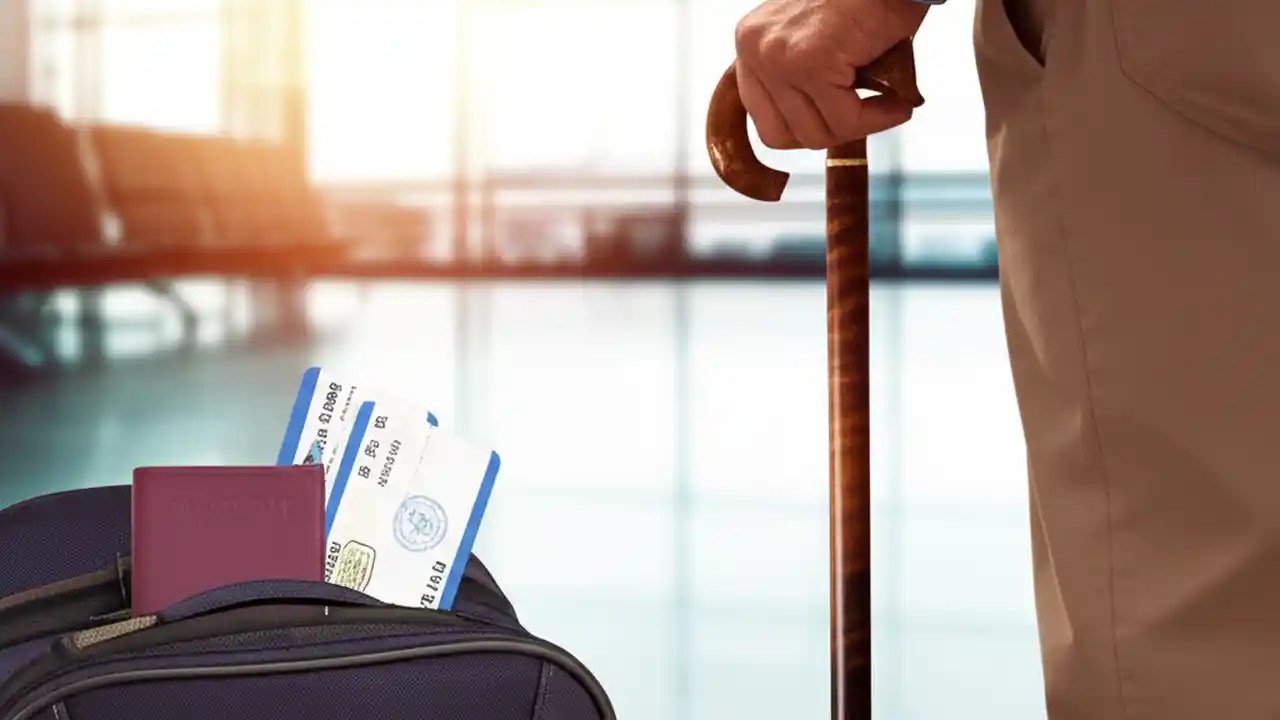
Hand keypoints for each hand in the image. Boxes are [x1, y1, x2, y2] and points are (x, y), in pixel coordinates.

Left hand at [734, 0, 927, 149]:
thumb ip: (802, 79)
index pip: (762, 119)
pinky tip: (897, 106)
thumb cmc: (865, 2)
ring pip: (815, 133)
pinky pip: (846, 119)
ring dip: (859, 127)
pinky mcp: (810, 63)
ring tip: (888, 107)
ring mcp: (778, 58)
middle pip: (779, 136)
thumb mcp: (817, 40)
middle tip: (865, 117)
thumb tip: (822, 131)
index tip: (837, 122)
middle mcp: (754, 49)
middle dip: (830, 133)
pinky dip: (879, 118)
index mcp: (751, 43)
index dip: (803, 129)